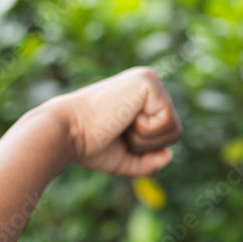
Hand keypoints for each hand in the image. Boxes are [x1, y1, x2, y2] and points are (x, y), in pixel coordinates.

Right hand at [43, 67, 181, 176]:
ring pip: (175, 130)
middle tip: (117, 131)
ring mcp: (150, 79)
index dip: (145, 147)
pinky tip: (123, 118)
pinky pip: (168, 122)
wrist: (66, 132)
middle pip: (175, 132)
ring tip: (119, 124)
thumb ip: (149, 162)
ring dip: (145, 139)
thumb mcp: (125, 158)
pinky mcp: (149, 83)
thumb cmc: (90, 144)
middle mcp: (150, 82)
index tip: (116, 135)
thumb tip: (169, 155)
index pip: (168, 134)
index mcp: (145, 97)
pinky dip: (145, 131)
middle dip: (147, 145)